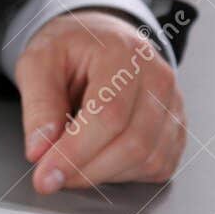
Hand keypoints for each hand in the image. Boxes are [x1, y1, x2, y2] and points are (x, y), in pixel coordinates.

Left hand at [15, 10, 186, 192]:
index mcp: (123, 53)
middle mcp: (157, 78)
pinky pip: (158, 166)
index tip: (46, 175)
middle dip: (86, 170)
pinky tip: (100, 161)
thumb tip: (40, 150)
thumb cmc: (72, 47)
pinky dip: (125, 175)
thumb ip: (38, 105)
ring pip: (147, 160)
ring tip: (72, 162)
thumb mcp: (38, 62)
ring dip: (104, 175)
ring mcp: (172, 103)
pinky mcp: (176, 127)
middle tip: (52, 176)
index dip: (75, 153)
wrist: (101, 37)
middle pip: (132, 143)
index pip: (107, 114)